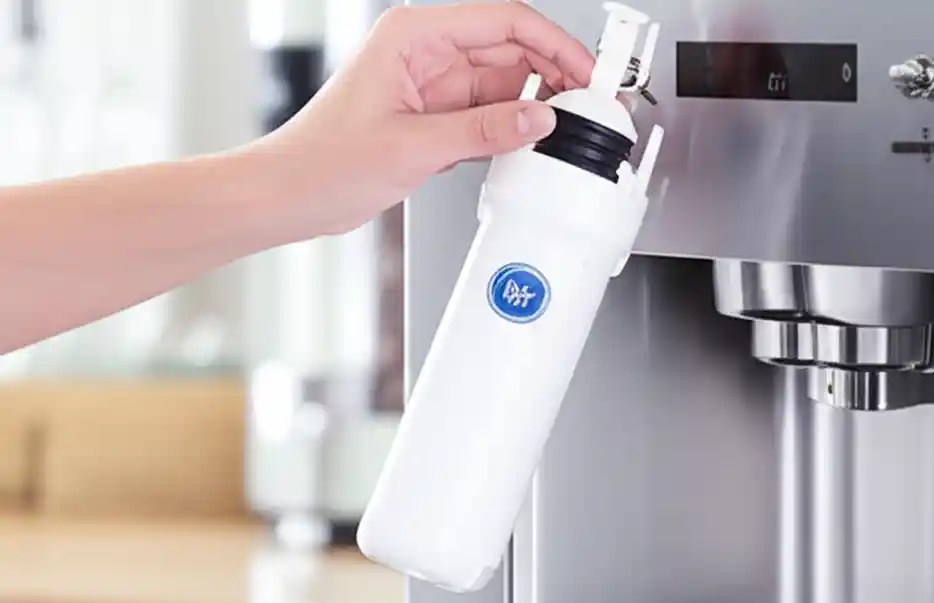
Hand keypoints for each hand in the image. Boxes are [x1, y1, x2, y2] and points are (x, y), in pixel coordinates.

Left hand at [247, 2, 595, 236]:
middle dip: (553, 75)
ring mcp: (433, 84)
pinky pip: (490, 112)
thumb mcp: (413, 146)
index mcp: (414, 35)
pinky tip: (527, 146)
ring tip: (563, 132)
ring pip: (506, 83)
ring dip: (534, 105)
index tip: (585, 72)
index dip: (554, 44)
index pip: (505, 20)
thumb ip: (484, 130)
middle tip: (589, 106)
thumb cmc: (322, 160)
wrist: (289, 195)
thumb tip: (540, 118)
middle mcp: (426, 51)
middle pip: (512, 49)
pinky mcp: (436, 115)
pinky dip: (511, 128)